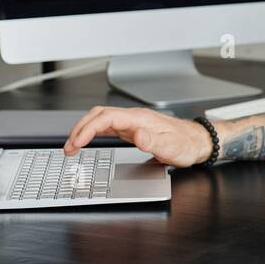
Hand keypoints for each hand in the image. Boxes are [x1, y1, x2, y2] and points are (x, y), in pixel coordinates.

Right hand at [64, 106, 212, 166]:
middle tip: (68, 147)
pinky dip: (93, 132)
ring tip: (72, 146)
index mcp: (140, 119)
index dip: (88, 128)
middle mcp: (134, 118)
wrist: (196, 141)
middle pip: (99, 115)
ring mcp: (132, 123)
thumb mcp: (171, 148)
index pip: (107, 118)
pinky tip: (88, 140)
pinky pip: (108, 127)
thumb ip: (152, 142)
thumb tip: (136, 136)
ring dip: (84, 130)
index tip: (77, 142)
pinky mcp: (133, 130)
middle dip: (80, 128)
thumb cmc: (185, 144)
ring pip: (101, 120)